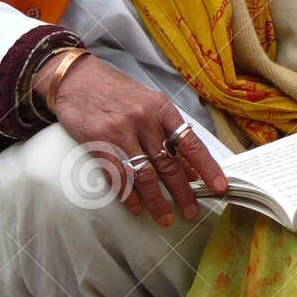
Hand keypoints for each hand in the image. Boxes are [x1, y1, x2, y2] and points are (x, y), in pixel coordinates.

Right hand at [40, 53, 227, 226]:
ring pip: (145, 175)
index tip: (219, 187)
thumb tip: (190, 168)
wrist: (77, 78)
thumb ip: (168, 134)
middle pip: (169, 164)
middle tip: (191, 212)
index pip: (190, 143)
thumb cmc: (117, 93)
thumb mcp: (149, 104)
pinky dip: (129, 196)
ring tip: (165, 218)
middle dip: (183, 193)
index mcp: (162, 109)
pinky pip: (118, 176)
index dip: (207, 167)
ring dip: (157, 201)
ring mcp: (120, 132)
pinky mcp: (98, 142)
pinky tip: (136, 208)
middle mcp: (144, 120)